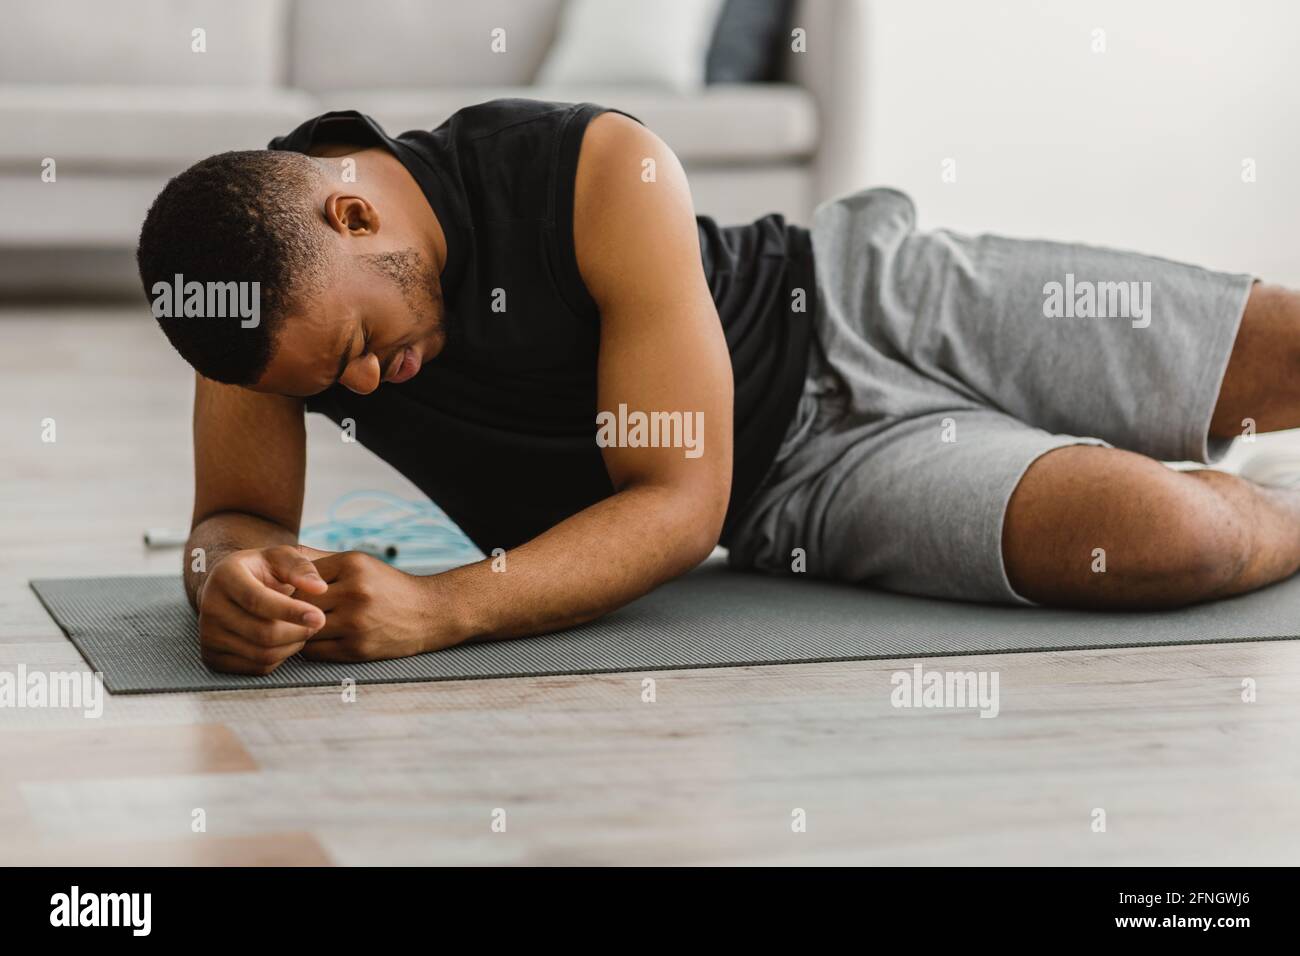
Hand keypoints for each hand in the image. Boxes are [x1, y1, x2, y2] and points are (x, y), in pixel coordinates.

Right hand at [196, 545, 330, 674]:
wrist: (231, 589)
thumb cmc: (262, 571)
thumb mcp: (281, 558)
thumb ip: (301, 568)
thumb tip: (320, 588)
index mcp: (225, 576)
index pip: (257, 600)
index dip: (291, 611)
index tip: (320, 617)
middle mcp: (210, 606)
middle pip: (262, 633)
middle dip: (298, 632)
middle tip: (317, 623)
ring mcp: (208, 635)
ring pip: (262, 655)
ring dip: (292, 646)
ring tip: (303, 629)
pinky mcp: (213, 657)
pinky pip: (256, 668)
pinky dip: (280, 658)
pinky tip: (286, 641)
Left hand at [296, 551, 450, 662]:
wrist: (429, 613)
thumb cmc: (388, 587)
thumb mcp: (362, 564)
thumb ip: (323, 562)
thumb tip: (279, 562)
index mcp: (353, 565)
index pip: (302, 576)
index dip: (292, 587)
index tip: (288, 594)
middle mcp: (355, 591)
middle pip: (300, 603)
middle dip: (291, 610)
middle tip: (286, 614)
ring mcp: (356, 622)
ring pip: (304, 629)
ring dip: (299, 631)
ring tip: (299, 628)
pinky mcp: (357, 648)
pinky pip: (316, 651)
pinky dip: (311, 648)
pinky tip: (317, 641)